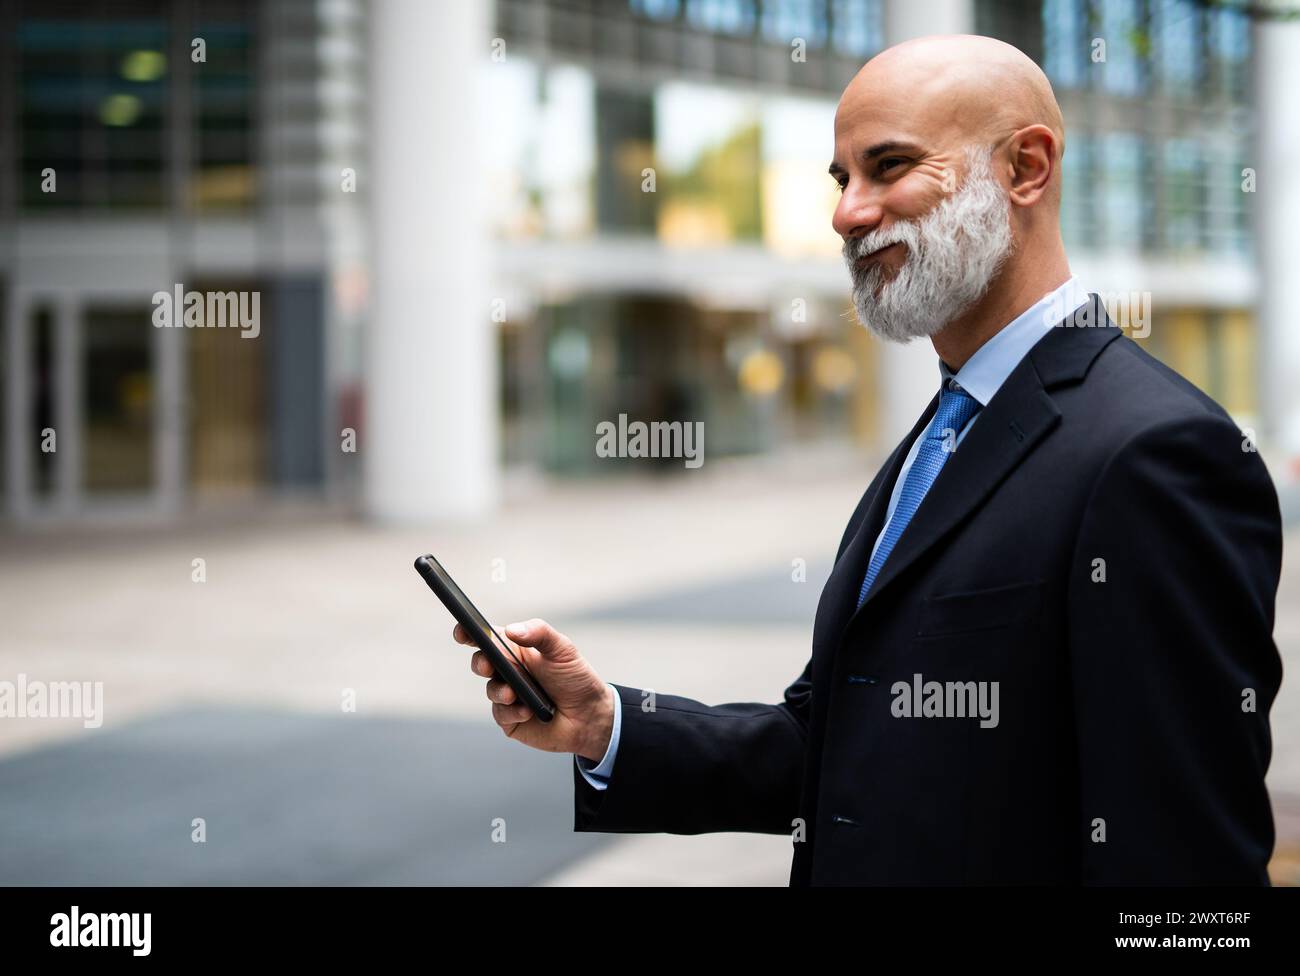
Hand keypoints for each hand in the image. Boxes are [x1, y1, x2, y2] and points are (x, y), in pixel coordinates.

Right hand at [452, 618, 614, 761]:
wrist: (590, 716)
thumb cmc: (576, 677)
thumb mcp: (562, 649)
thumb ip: (539, 633)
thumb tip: (510, 630)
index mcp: (516, 649)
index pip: (487, 638)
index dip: (469, 633)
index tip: (462, 631)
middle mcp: (508, 671)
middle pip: (481, 662)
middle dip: (480, 662)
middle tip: (488, 665)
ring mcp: (507, 695)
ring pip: (490, 689)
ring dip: (500, 690)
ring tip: (514, 693)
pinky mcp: (510, 719)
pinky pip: (500, 714)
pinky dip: (512, 711)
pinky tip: (528, 711)